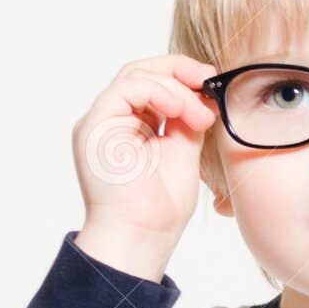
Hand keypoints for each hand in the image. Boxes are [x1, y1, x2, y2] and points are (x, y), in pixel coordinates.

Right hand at [71, 54, 218, 281]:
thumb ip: (186, 121)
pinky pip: (126, 89)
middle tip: (209, 78)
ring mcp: (101, 122)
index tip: (212, 81)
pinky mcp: (96, 125)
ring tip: (199, 113)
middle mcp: (112, 121)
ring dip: (174, 87)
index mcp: (130, 127)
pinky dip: (158, 92)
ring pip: (135, 76)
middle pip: (141, 72)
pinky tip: (181, 109)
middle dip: (179, 70)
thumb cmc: (160, 208)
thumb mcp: (183, 151)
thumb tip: (202, 94)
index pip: (153, 84)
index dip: (182, 76)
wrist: (143, 236)